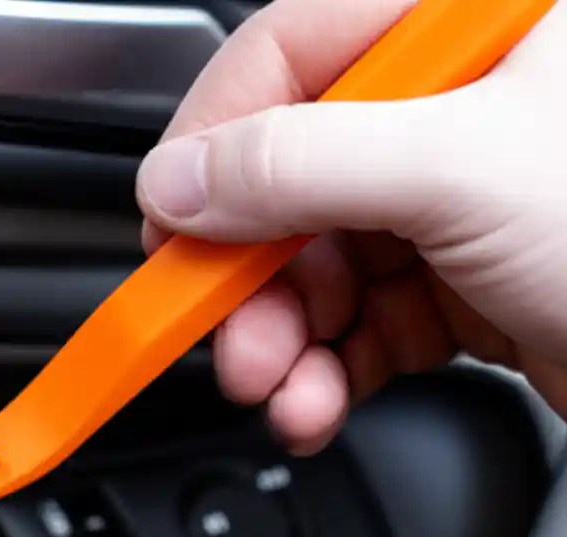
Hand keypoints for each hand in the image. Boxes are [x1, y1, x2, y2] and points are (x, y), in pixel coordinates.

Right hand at [135, 0, 566, 452]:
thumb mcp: (462, 169)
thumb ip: (299, 163)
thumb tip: (183, 179)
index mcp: (461, 27)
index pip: (284, 57)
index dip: (211, 146)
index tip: (170, 227)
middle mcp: (455, 107)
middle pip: (288, 178)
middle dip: (247, 273)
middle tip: (221, 333)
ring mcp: (458, 199)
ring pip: (316, 261)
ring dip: (280, 337)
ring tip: (277, 385)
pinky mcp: (465, 282)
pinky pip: (359, 321)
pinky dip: (326, 369)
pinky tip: (316, 400)